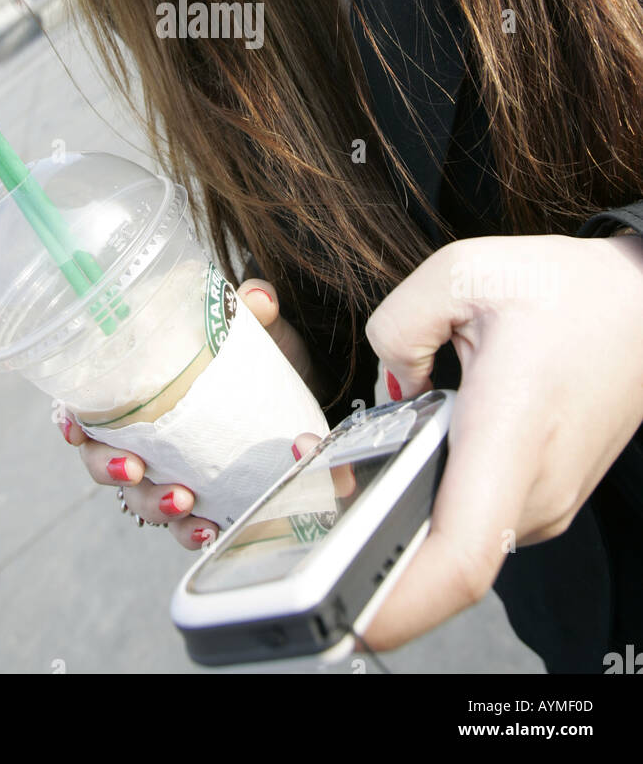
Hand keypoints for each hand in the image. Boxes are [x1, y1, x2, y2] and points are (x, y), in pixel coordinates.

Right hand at [58, 277, 323, 549]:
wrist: (305, 401)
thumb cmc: (261, 360)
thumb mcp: (259, 331)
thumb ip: (255, 310)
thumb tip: (259, 297)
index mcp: (141, 390)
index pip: (88, 408)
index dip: (71, 421)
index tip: (74, 429)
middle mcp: (145, 437)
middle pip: (102, 461)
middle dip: (108, 469)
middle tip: (134, 469)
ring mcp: (170, 473)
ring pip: (140, 500)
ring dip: (155, 504)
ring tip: (185, 501)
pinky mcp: (203, 502)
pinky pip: (185, 528)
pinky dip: (192, 532)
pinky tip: (210, 529)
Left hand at [342, 232, 642, 651]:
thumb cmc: (570, 290)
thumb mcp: (465, 272)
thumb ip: (398, 326)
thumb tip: (386, 386)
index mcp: (512, 433)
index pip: (459, 557)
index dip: (397, 603)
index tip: (344, 612)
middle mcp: (533, 488)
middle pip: (437, 557)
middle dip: (365, 539)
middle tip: (313, 478)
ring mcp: (542, 504)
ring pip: (450, 537)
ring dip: (396, 512)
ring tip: (348, 456)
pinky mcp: (540, 500)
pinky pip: (471, 516)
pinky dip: (428, 497)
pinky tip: (405, 449)